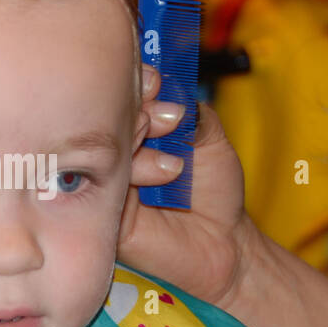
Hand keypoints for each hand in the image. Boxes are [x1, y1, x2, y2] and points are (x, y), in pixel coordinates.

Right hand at [120, 64, 256, 309]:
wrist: (225, 244)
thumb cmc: (214, 192)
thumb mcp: (210, 141)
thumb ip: (192, 114)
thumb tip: (171, 97)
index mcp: (134, 130)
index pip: (120, 98)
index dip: (134, 84)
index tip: (156, 82)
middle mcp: (114, 153)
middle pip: (105, 119)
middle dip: (138, 111)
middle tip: (170, 119)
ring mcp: (104, 182)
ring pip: (104, 149)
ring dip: (139, 143)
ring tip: (175, 164)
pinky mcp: (103, 214)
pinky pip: (104, 184)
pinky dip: (132, 172)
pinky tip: (159, 174)